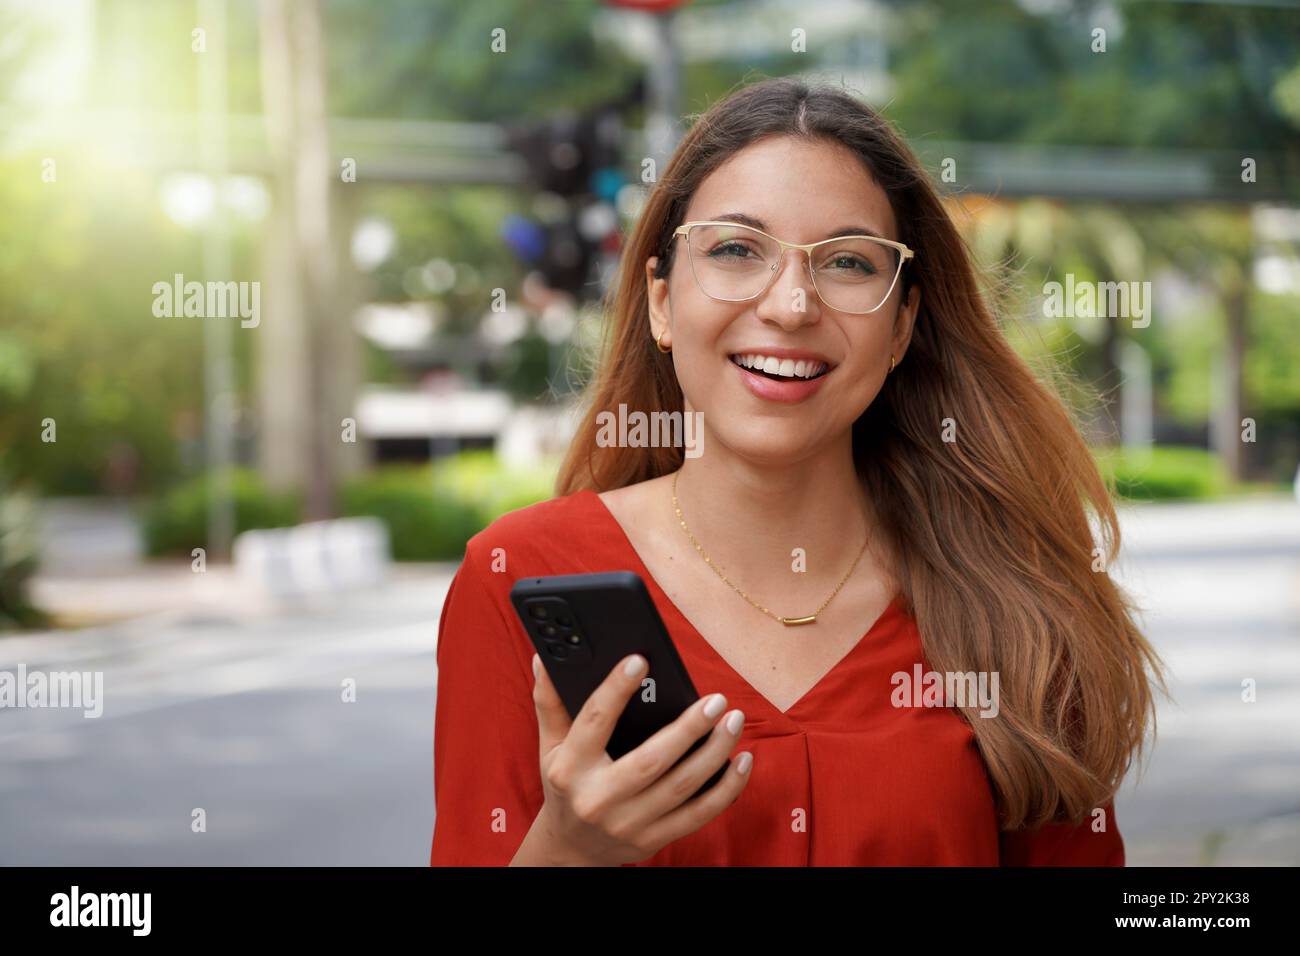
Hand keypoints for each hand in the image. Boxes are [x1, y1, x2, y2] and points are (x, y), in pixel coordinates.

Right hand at [515, 652, 751, 865]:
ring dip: (715, 752)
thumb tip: (545, 658)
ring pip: (682, 786)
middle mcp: (599, 799)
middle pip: (651, 760)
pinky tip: (742, 761)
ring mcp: (629, 824)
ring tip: (734, 720)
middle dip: (689, 728)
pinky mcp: (654, 839)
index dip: (616, 689)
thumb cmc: (565, 787)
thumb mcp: (550, 747)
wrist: (571, 850)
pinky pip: (699, 814)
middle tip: (716, 700)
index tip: (640, 660)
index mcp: (570, 769)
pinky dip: (727, 788)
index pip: (594, 722)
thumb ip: (550, 703)